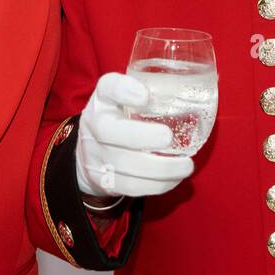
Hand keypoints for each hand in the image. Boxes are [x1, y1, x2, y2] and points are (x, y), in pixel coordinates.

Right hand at [75, 73, 195, 197]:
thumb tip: (186, 92)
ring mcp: (96, 155)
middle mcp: (94, 125)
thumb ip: (147, 91)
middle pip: (109, 131)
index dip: (124, 91)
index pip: (108, 87)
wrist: (88, 152)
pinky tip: (174, 178)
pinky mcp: (104, 181)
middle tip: (168, 137)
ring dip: (160, 168)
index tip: (145, 96)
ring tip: (186, 166)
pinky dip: (157, 185)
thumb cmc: (117, 118)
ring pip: (124, 166)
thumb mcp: (124, 98)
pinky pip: (131, 187)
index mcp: (103, 100)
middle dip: (143, 136)